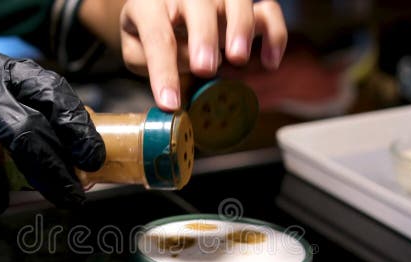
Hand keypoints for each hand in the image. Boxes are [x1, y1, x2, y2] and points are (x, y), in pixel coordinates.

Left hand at [119, 0, 286, 109]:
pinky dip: (274, 34)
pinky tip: (269, 61)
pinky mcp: (243, 7)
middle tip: (205, 68)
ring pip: (237, 0)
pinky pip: (268, 11)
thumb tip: (183, 68)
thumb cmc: (148, 36)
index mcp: (150, 4)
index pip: (156, 35)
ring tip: (237, 58)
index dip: (163, 71)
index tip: (170, 102)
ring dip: (240, 28)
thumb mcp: (136, 51)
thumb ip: (150, 60)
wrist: (163, 15)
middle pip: (199, 5)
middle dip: (204, 37)